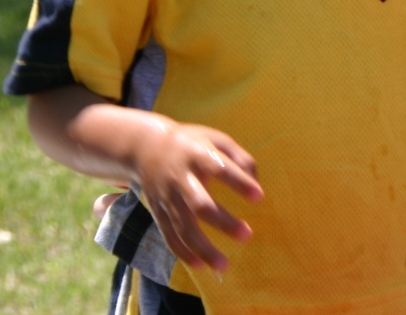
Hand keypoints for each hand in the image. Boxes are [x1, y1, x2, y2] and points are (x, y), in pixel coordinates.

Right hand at [131, 118, 263, 272]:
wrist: (146, 148)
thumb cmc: (192, 144)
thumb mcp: (217, 139)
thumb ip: (240, 158)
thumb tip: (256, 181)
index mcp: (198, 155)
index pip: (221, 169)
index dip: (240, 183)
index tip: (259, 197)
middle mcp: (181, 178)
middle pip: (201, 205)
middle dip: (223, 223)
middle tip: (247, 235)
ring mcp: (167, 197)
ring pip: (184, 228)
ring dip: (203, 248)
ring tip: (224, 265)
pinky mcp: (158, 211)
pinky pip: (169, 236)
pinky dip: (183, 253)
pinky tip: (201, 266)